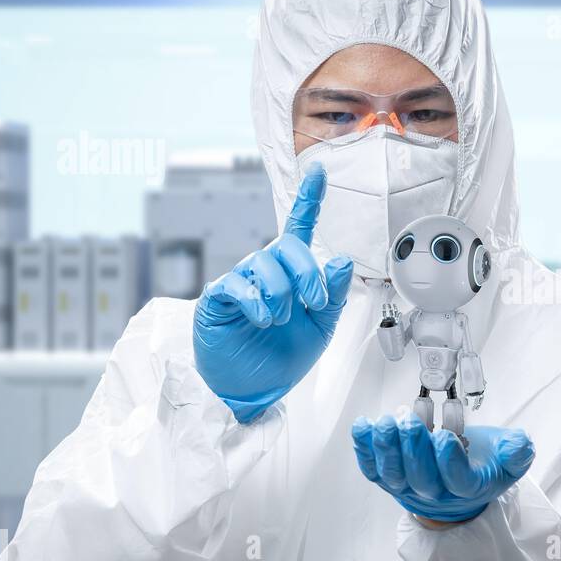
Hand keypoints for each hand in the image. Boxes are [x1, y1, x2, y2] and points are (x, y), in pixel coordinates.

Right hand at [193, 164, 352, 422]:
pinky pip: (237, 285)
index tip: (320, 172)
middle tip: (313, 300)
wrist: (254, 389)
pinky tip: (262, 319)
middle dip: (307, 272)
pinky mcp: (218, 298)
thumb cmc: (283, 356)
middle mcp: (265, 270)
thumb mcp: (321, 327)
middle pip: (286, 246)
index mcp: (292, 273)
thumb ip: (333, 294)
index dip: (310, 198)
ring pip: (264, 264)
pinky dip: (256, 302)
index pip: (300, 227)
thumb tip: (342, 260)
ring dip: (281, 293)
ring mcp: (240, 281)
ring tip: (280, 319)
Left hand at [351, 415, 534, 522]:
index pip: (458, 481)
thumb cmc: (481, 463)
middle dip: (413, 449)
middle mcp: (437, 494)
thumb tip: (517, 446)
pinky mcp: (389, 480)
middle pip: (422, 478)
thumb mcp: (509, 456)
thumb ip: (518, 450)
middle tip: (409, 421)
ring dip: (387, 449)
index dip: (449, 462)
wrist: (457, 484)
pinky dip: (364, 449)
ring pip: (394, 475)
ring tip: (386, 422)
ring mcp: (409, 489)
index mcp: (469, 487)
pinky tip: (362, 426)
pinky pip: (373, 469)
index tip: (445, 437)